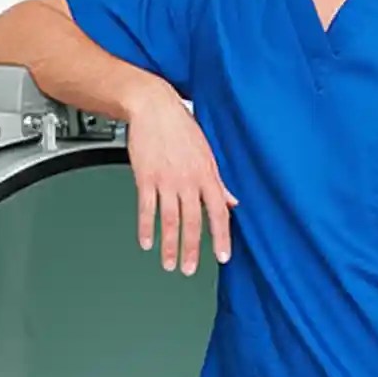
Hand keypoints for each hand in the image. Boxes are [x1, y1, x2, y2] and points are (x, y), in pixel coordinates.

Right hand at [126, 92, 238, 275]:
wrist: (153, 107)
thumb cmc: (181, 127)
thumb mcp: (207, 152)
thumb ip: (218, 181)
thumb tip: (232, 201)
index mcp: (206, 174)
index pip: (218, 212)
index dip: (222, 237)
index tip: (223, 257)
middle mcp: (188, 179)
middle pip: (193, 221)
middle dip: (192, 249)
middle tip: (189, 270)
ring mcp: (166, 179)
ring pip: (169, 220)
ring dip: (169, 245)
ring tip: (169, 264)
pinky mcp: (145, 177)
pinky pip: (146, 208)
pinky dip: (145, 228)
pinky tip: (146, 243)